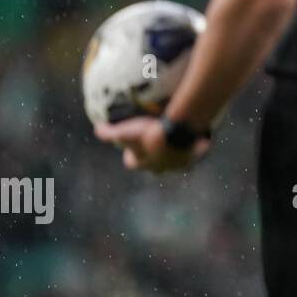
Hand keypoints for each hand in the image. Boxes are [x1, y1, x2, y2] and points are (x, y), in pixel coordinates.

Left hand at [94, 117, 210, 173]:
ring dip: (175, 154)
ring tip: (177, 141)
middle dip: (154, 158)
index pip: (133, 163)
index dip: (130, 155)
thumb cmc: (147, 134)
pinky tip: (199, 138)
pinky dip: (196, 147)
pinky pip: (195, 152)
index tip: (130, 147)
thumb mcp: (122, 132)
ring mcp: (178, 164)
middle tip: (154, 143)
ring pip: (176, 161)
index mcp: (143, 164)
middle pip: (155, 166)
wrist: (176, 133)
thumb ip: (107, 133)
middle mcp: (160, 168)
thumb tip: (97, 129)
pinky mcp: (193, 157)